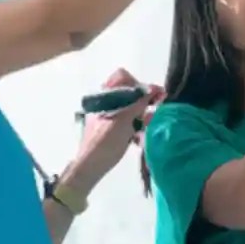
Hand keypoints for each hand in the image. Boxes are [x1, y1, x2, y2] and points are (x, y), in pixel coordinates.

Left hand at [66, 68, 164, 193]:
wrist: (91, 166)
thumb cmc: (106, 142)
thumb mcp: (124, 121)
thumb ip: (139, 103)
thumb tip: (153, 89)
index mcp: (104, 96)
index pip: (123, 77)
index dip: (139, 84)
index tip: (153, 96)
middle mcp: (105, 101)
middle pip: (129, 92)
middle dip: (143, 101)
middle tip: (154, 111)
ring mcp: (108, 114)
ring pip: (129, 107)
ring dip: (141, 115)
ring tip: (147, 127)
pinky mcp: (111, 127)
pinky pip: (127, 120)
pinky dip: (135, 126)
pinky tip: (139, 137)